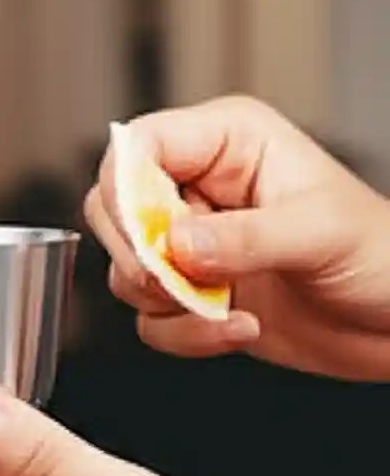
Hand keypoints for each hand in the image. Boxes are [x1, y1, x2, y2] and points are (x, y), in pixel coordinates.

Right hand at [84, 95, 389, 380]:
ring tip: (222, 308)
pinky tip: (239, 328)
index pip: (139, 143)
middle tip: (177, 281)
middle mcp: (197, 186)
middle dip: (138, 254)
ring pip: (124, 266)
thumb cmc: (383, 255)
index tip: (145, 235)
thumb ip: (244, 237)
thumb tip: (177, 245)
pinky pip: (148, 316)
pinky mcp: (191, 290)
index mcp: (226, 141)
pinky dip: (183, 334)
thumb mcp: (320, 233)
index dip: (125, 187)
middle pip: (112, 206)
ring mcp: (191, 241)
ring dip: (165, 300)